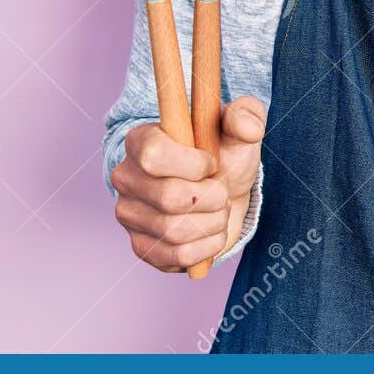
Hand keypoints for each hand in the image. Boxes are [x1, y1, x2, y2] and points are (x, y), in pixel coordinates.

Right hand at [112, 96, 266, 272]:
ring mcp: (129, 215)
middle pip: (170, 198)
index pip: (154, 156)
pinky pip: (177, 256)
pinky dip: (207, 247)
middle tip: (221, 191)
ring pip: (176, 230)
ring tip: (218, 211)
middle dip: (212, 197)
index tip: (212, 163)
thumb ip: (246, 117)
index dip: (194, 164)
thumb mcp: (237, 132)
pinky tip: (211, 232)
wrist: (223, 196)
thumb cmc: (224, 159)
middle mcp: (126, 178)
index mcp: (141, 140)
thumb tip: (248, 126)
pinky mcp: (141, 247)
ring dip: (213, 222)